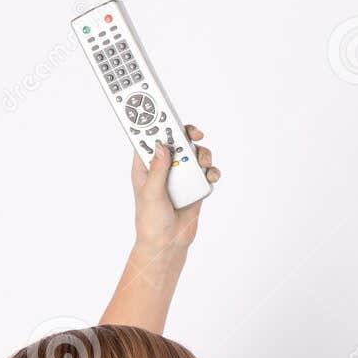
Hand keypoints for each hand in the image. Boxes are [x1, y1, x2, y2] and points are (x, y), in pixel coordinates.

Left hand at [130, 123, 221, 251]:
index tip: (165, 113)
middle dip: (186, 135)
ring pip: (195, 155)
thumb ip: (158, 168)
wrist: (168, 244)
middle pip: (177, 141)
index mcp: (146, 166)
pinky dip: (211, 172)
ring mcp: (181, 176)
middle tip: (194, 134)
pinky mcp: (195, 187)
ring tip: (204, 163)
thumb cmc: (150, 221)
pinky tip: (211, 176)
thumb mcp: (151, 193)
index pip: (151, 138)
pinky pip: (207, 173)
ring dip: (202, 155)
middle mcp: (164, 167)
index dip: (157, 124)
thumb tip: (162, 144)